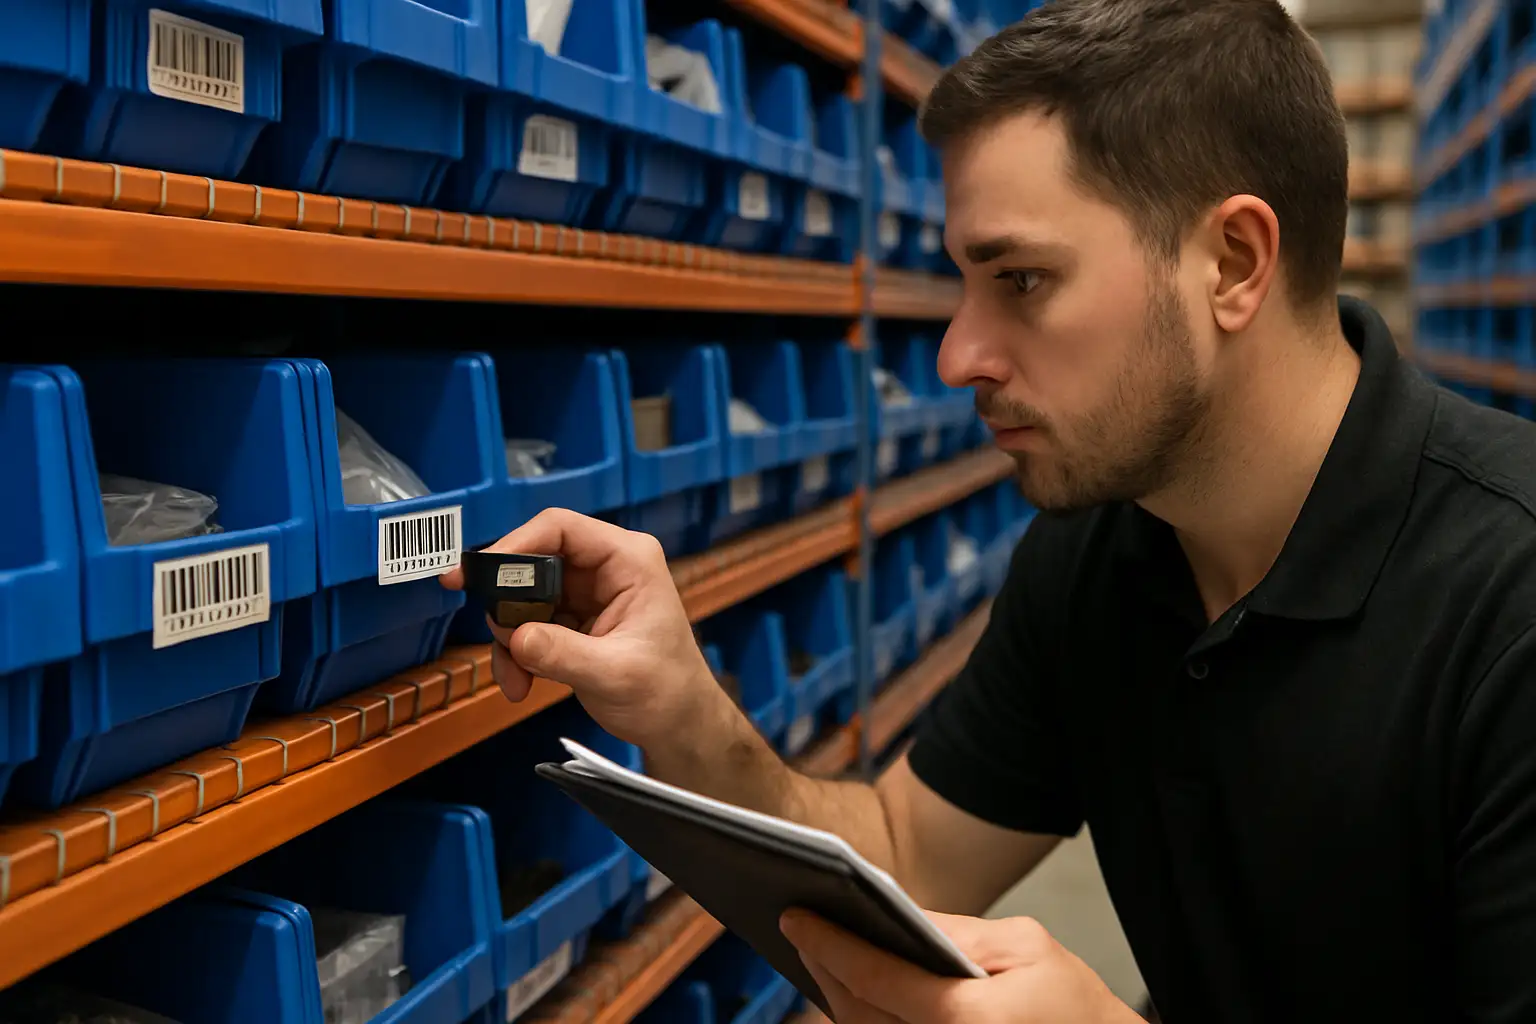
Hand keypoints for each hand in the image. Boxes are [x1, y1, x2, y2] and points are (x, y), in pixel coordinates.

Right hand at [441, 508, 718, 748]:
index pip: (561, 528)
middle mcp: (605, 568)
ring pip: (524, 597)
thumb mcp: (615, 674)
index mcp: (628, 560)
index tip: (478, 574)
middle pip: (534, 561)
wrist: (678, 725)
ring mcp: (587, 593)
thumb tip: (513, 636)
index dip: (515, 544)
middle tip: (498, 638)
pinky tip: (520, 684)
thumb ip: (563, 654)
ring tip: (514, 677)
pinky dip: (516, 652)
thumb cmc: (666, 692)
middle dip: (507, 602)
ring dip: (509, 637)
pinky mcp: (573, 620)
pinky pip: (528, 624)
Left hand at [779, 909, 1140, 1023]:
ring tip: (821, 955)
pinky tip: (853, 991)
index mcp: (967, 1018)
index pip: (877, 978)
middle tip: (802, 929)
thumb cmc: (1074, 1004)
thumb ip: (956, 931)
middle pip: (857, 1013)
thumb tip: (895, 913)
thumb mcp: (1025, 946)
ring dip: (838, 996)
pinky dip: (863, 1018)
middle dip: (825, 968)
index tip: (797, 917)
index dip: (831, 944)